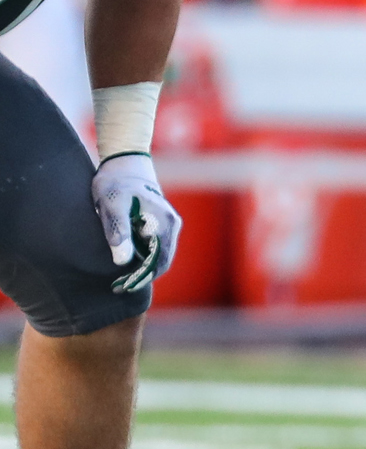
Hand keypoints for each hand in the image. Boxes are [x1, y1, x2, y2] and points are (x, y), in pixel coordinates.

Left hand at [91, 153, 181, 292]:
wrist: (124, 161)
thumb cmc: (115, 181)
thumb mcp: (111, 204)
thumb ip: (117, 230)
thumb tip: (122, 261)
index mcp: (164, 222)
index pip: (159, 261)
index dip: (141, 278)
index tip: (121, 286)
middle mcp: (171, 225)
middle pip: (162, 261)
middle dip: (141, 277)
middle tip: (117, 286)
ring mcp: (167, 224)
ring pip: (159, 256)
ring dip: (142, 269)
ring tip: (119, 278)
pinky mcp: (159, 224)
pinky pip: (155, 248)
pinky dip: (143, 259)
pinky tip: (125, 262)